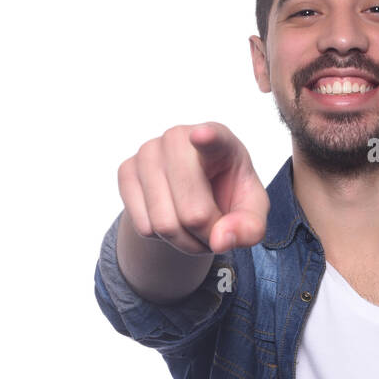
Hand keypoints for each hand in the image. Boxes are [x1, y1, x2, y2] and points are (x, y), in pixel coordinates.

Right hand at [117, 122, 269, 255]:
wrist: (194, 194)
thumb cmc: (229, 196)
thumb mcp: (251, 213)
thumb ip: (249, 229)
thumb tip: (219, 241)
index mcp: (220, 140)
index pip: (213, 138)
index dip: (208, 138)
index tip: (203, 136)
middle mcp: (178, 138)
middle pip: (192, 213)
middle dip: (207, 236)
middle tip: (216, 231)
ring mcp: (147, 152)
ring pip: (164, 225)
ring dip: (185, 243)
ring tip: (196, 229)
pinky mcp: (126, 171)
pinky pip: (143, 226)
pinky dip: (162, 240)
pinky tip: (173, 223)